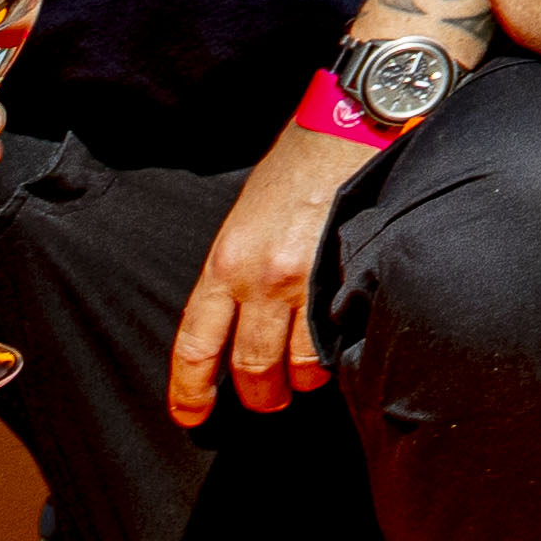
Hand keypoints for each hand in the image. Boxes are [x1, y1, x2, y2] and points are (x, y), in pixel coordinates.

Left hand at [170, 119, 373, 419]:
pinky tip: (342, 349)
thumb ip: (238, 271)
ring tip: (310, 378)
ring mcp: (308, 280)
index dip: (190, 390)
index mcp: (224, 261)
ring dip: (305, 380)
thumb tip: (241, 323)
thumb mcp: (245, 218)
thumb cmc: (296, 166)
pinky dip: (339, 353)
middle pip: (251, 367)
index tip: (192, 416)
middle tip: (269, 401)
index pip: (196, 344)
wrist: (348, 124)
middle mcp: (260, 278)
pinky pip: (340, 338)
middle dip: (261, 396)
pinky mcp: (350, 276)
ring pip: (301, 364)